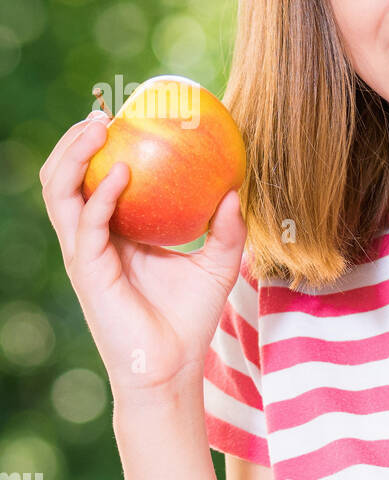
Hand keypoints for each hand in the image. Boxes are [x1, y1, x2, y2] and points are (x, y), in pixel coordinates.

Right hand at [40, 110, 246, 402]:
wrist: (174, 367)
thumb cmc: (191, 320)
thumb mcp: (217, 265)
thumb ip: (226, 228)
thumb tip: (236, 190)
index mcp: (116, 233)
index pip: (95, 179)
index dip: (99, 147)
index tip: (125, 115)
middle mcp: (93, 239)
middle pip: (66, 178)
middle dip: (75, 140)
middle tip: (105, 111)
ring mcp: (85, 254)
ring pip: (60, 193)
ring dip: (73, 156)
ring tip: (98, 126)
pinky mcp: (87, 271)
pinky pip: (87, 224)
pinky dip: (101, 195)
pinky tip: (121, 173)